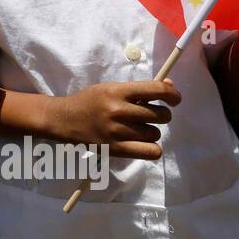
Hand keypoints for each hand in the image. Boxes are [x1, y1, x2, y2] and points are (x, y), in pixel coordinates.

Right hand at [47, 80, 179, 159]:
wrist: (64, 119)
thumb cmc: (90, 101)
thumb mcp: (112, 88)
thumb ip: (140, 89)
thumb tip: (170, 87)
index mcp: (117, 91)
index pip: (156, 90)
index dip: (172, 95)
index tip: (174, 100)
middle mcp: (118, 110)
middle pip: (160, 115)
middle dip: (161, 115)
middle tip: (150, 115)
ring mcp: (116, 131)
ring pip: (155, 133)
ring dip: (151, 131)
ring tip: (138, 129)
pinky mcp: (115, 149)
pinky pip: (150, 152)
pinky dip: (152, 148)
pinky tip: (143, 143)